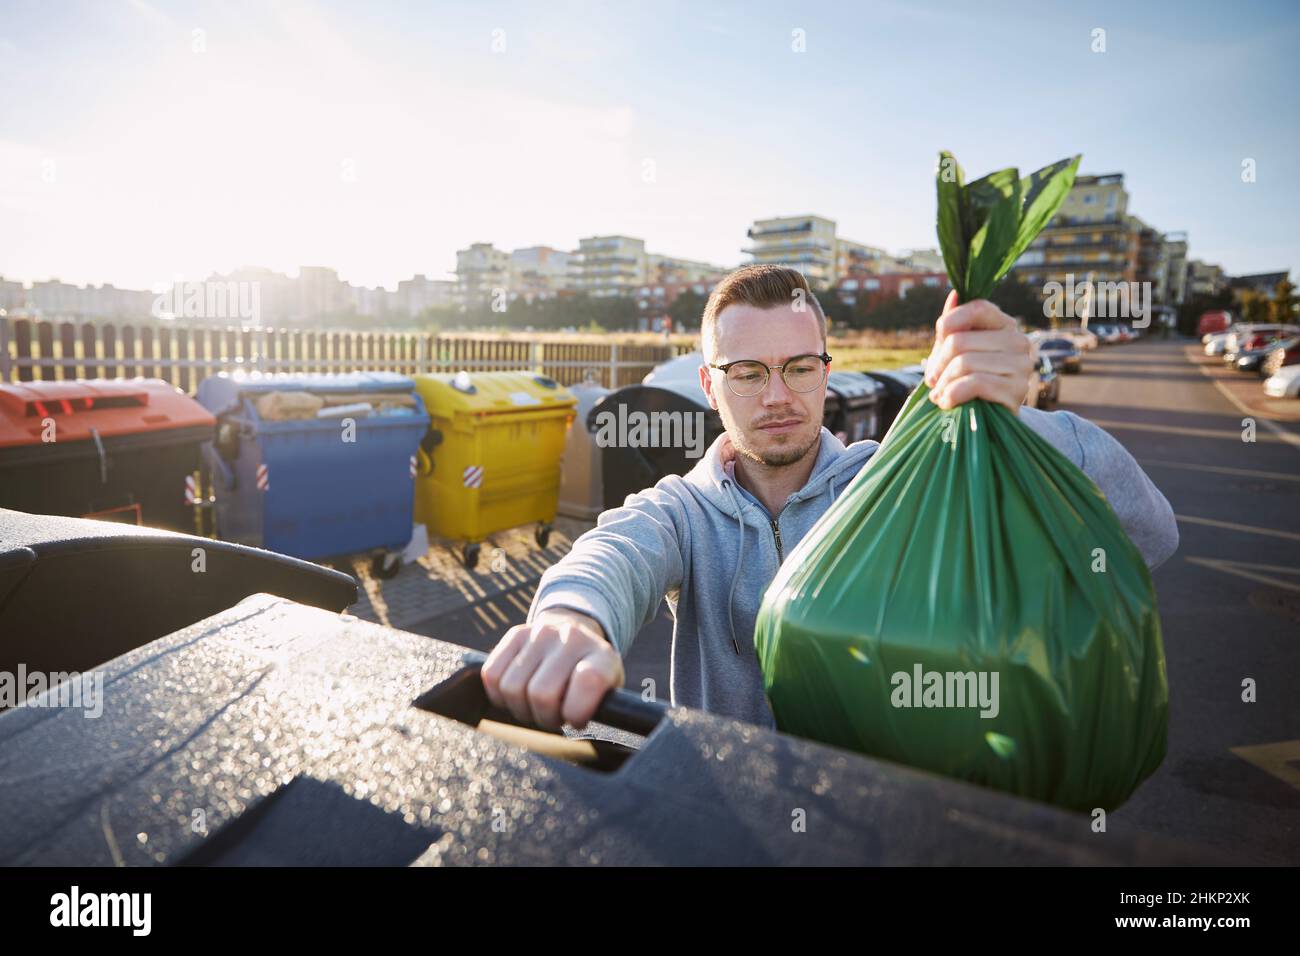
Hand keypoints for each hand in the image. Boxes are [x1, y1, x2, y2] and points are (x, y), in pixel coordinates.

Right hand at [481, 608, 622, 730]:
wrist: (575, 639)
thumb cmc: (590, 678)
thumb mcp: (607, 693)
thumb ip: (600, 709)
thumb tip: (576, 720)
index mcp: (602, 656)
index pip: (588, 681)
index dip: (576, 711)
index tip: (575, 720)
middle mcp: (572, 638)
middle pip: (541, 694)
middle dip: (544, 718)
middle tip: (553, 716)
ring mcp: (541, 633)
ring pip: (512, 688)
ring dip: (521, 709)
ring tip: (536, 705)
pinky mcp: (515, 634)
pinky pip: (491, 675)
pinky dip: (500, 696)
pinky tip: (518, 694)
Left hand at [924, 290, 1031, 414]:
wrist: (987, 422)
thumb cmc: (968, 382)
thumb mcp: (956, 353)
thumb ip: (953, 326)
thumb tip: (954, 294)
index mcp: (1005, 325)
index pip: (977, 307)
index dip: (949, 322)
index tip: (937, 346)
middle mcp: (1019, 342)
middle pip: (961, 341)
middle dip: (938, 364)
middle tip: (932, 381)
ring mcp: (1021, 366)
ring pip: (965, 363)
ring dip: (943, 383)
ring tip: (939, 395)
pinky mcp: (1017, 391)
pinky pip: (974, 384)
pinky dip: (952, 394)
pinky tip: (947, 403)